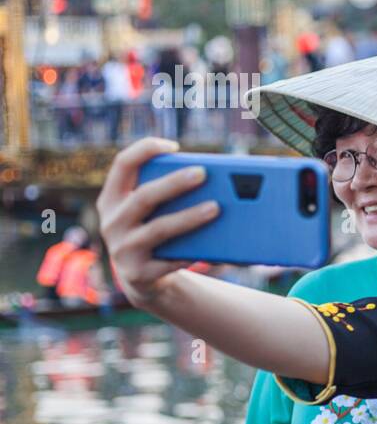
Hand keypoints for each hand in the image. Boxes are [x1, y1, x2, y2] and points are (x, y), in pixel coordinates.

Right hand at [96, 138, 218, 307]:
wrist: (142, 278)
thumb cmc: (154, 231)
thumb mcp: (150, 212)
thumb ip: (167, 195)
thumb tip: (214, 182)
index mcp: (112, 198)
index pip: (122, 165)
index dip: (145, 150)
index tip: (173, 145)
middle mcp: (112, 222)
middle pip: (143, 197)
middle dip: (173, 184)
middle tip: (203, 173)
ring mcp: (123, 250)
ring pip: (159, 230)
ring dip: (188, 218)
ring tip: (216, 208)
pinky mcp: (139, 274)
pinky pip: (169, 262)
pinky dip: (191, 253)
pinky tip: (212, 247)